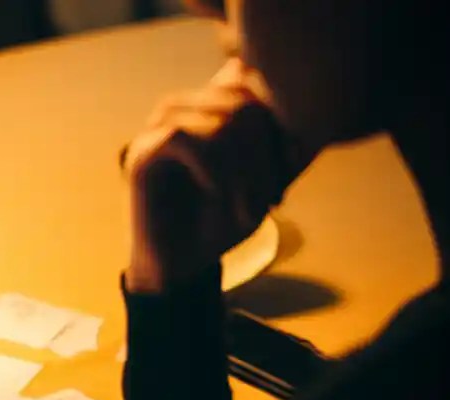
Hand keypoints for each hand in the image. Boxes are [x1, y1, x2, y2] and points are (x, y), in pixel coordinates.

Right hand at [122, 59, 309, 292]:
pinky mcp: (141, 153)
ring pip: (219, 120)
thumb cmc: (222, 221)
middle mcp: (181, 106)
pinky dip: (213, 171)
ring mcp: (157, 127)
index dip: (283, 121)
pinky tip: (218, 196)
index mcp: (208, 103)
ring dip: (245, 168)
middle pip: (242, 100)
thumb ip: (283, 143)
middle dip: (267, 152)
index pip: (254, 81)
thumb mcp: (268, 179)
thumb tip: (308, 112)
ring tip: (251, 209)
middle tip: (273, 199)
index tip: (294, 166)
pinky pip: (183, 139)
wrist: (179, 267)